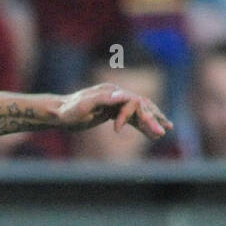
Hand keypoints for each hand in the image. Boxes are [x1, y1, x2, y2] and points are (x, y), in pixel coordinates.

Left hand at [58, 83, 172, 137]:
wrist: (58, 113)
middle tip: (164, 131)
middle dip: (152, 119)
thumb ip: (102, 100)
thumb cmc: (68, 111)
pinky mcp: (113, 113)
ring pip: (140, 112)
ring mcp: (116, 104)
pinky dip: (143, 125)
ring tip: (167, 130)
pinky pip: (132, 119)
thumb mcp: (83, 106)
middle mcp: (117, 96)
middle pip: (141, 105)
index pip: (132, 101)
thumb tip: (121, 96)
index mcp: (112, 92)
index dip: (133, 115)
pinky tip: (152, 133)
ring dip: (153, 121)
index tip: (117, 131)